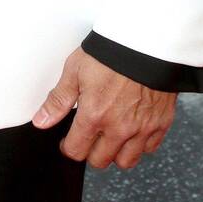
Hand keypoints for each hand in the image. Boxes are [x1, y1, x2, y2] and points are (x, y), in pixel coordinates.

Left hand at [32, 47, 177, 168]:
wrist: (146, 40)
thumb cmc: (111, 51)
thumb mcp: (75, 70)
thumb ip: (58, 100)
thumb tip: (41, 121)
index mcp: (94, 115)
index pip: (76, 151)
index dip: (68, 147)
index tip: (69, 141)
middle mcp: (119, 127)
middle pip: (100, 160)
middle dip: (90, 151)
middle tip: (90, 136)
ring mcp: (142, 127)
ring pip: (126, 161)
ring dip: (116, 152)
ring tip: (111, 135)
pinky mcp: (161, 122)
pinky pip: (149, 148)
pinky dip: (140, 143)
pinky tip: (133, 127)